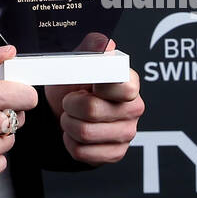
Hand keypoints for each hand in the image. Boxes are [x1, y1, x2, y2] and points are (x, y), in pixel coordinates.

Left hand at [43, 37, 144, 164]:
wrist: (63, 110)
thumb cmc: (74, 84)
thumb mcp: (77, 61)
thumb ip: (92, 48)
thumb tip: (106, 44)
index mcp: (129, 82)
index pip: (123, 87)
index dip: (98, 86)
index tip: (87, 84)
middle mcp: (133, 108)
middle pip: (93, 110)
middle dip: (70, 105)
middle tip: (69, 101)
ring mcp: (127, 133)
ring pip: (85, 133)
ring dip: (68, 124)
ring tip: (71, 115)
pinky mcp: (116, 153)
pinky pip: (82, 152)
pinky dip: (70, 142)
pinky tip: (74, 133)